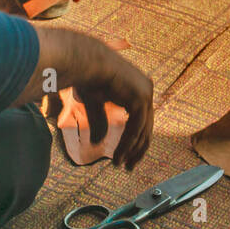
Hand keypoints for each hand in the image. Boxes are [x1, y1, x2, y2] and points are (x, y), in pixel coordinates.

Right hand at [14, 28, 153, 169]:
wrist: (83, 61)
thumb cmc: (85, 76)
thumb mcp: (94, 103)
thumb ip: (100, 121)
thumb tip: (98, 143)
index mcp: (137, 87)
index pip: (142, 120)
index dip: (135, 141)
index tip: (127, 157)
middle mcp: (145, 89)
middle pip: (146, 128)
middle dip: (137, 150)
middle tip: (128, 167)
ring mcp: (145, 93)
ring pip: (142, 132)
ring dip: (131, 151)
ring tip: (121, 165)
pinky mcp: (140, 98)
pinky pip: (136, 129)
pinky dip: (127, 145)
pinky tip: (117, 157)